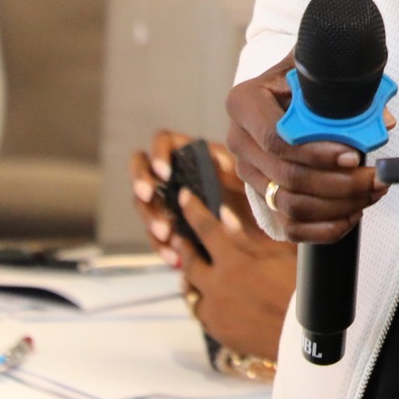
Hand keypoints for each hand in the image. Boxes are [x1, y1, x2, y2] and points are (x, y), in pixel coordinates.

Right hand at [129, 131, 255, 262]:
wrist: (258, 231)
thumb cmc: (250, 193)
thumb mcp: (243, 176)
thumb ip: (227, 164)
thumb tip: (212, 156)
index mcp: (188, 154)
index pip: (162, 141)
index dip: (158, 153)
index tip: (164, 173)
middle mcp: (172, 175)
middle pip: (142, 169)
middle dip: (140, 180)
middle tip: (147, 196)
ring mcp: (166, 201)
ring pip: (145, 205)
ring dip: (151, 217)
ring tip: (166, 233)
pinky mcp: (168, 227)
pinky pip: (156, 236)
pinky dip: (162, 247)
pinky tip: (174, 258)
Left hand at [171, 185, 295, 362]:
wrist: (301, 337)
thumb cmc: (299, 290)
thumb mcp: (279, 255)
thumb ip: (248, 235)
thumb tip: (225, 214)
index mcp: (233, 261)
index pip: (206, 228)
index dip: (193, 210)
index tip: (183, 196)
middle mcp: (217, 286)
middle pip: (190, 261)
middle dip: (184, 246)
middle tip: (181, 237)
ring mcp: (214, 311)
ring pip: (191, 290)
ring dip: (191, 276)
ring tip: (193, 270)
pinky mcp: (217, 331)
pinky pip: (201, 312)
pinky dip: (203, 301)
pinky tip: (211, 299)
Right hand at [224, 55, 391, 242]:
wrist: (285, 93)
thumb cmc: (303, 80)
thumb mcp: (319, 72)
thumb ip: (349, 88)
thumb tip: (383, 123)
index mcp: (245, 103)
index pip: (276, 139)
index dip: (316, 153)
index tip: (352, 155)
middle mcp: (240, 140)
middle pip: (286, 176)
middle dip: (337, 183)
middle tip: (374, 179)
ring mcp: (248, 173)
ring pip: (290, 205)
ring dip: (336, 206)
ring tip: (370, 193)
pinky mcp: (262, 197)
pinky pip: (290, 226)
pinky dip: (323, 228)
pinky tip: (351, 216)